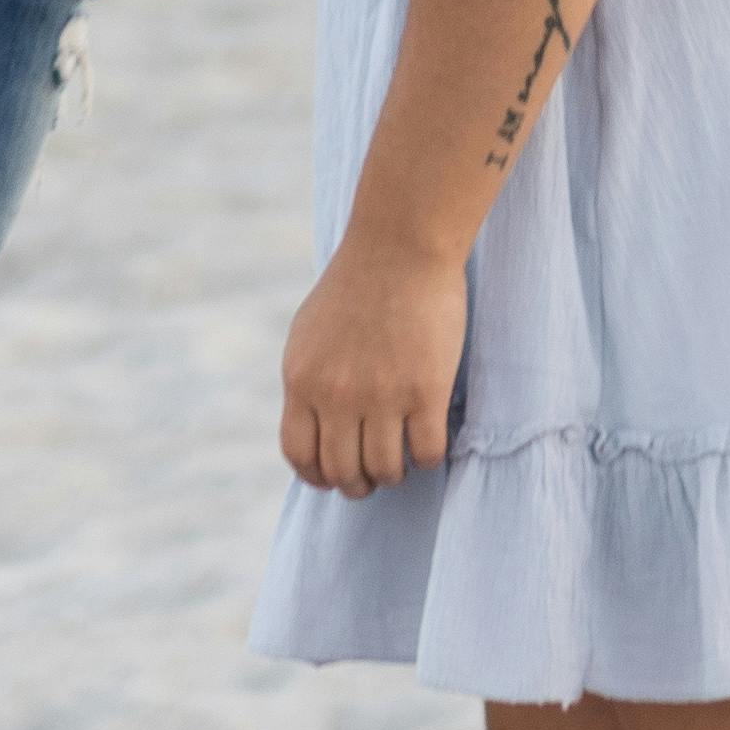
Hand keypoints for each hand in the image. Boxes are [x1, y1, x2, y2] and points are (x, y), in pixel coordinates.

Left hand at [279, 237, 461, 500]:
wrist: (399, 245)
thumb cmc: (357, 283)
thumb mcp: (309, 333)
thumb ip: (308, 380)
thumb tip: (311, 426)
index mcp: (302, 380)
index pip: (300, 455)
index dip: (318, 477)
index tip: (334, 478)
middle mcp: (335, 395)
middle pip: (343, 471)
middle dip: (359, 483)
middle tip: (375, 474)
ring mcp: (381, 396)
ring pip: (386, 470)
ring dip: (395, 473)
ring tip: (403, 458)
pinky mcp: (425, 391)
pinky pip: (426, 453)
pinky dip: (429, 458)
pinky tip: (430, 439)